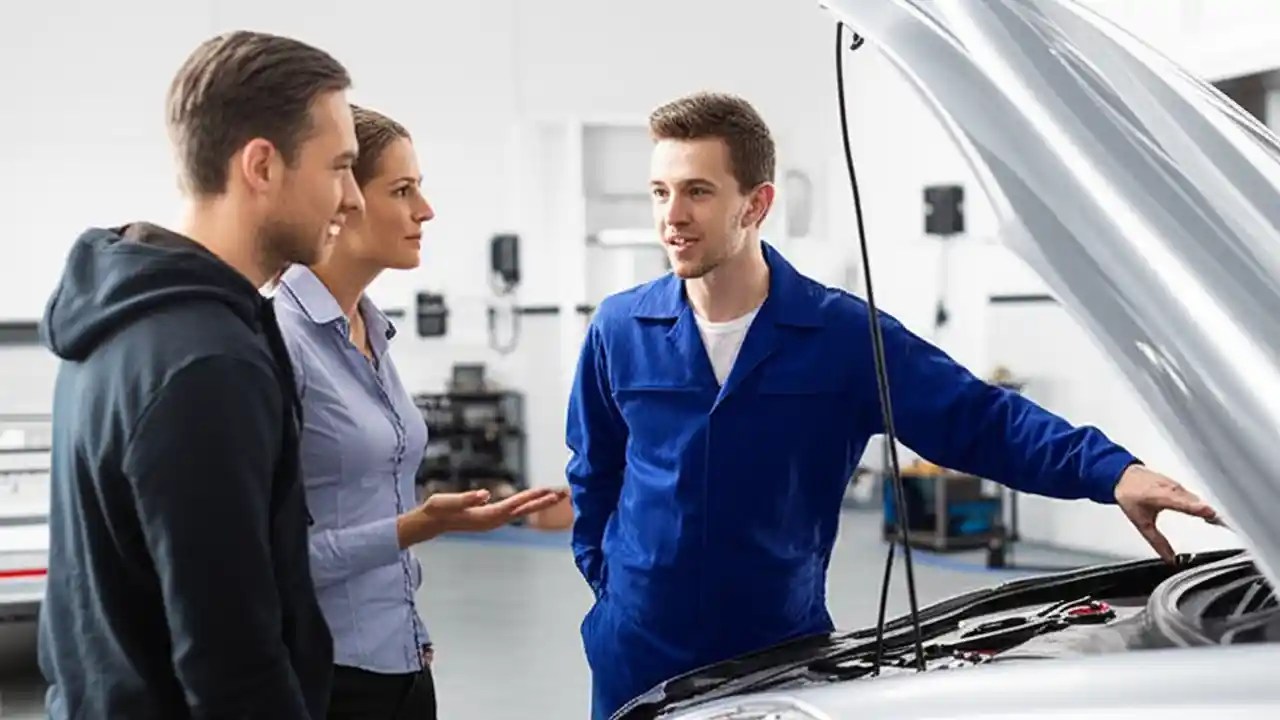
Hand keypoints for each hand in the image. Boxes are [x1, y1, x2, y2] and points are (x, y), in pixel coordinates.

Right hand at [400, 487, 568, 544]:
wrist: (430, 523)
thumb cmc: (437, 511)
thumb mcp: (447, 502)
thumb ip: (466, 499)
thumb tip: (485, 494)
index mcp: (486, 516)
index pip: (514, 506)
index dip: (531, 498)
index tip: (547, 491)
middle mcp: (493, 520)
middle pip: (523, 510)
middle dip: (543, 502)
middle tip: (563, 495)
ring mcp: (492, 520)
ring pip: (520, 511)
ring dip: (537, 503)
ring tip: (555, 496)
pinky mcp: (489, 518)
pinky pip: (513, 510)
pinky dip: (526, 504)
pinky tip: (533, 500)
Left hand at [1114, 464, 1220, 563]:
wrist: (1123, 476)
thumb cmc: (1130, 495)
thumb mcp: (1141, 522)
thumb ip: (1157, 542)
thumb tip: (1169, 558)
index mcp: (1160, 496)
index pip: (1181, 502)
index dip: (1197, 508)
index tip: (1210, 514)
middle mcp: (1171, 488)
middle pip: (1193, 501)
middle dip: (1208, 512)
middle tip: (1223, 525)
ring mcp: (1176, 485)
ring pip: (1195, 498)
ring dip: (1206, 508)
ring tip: (1220, 521)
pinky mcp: (1180, 485)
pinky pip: (1193, 495)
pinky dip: (1201, 504)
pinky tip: (1208, 512)